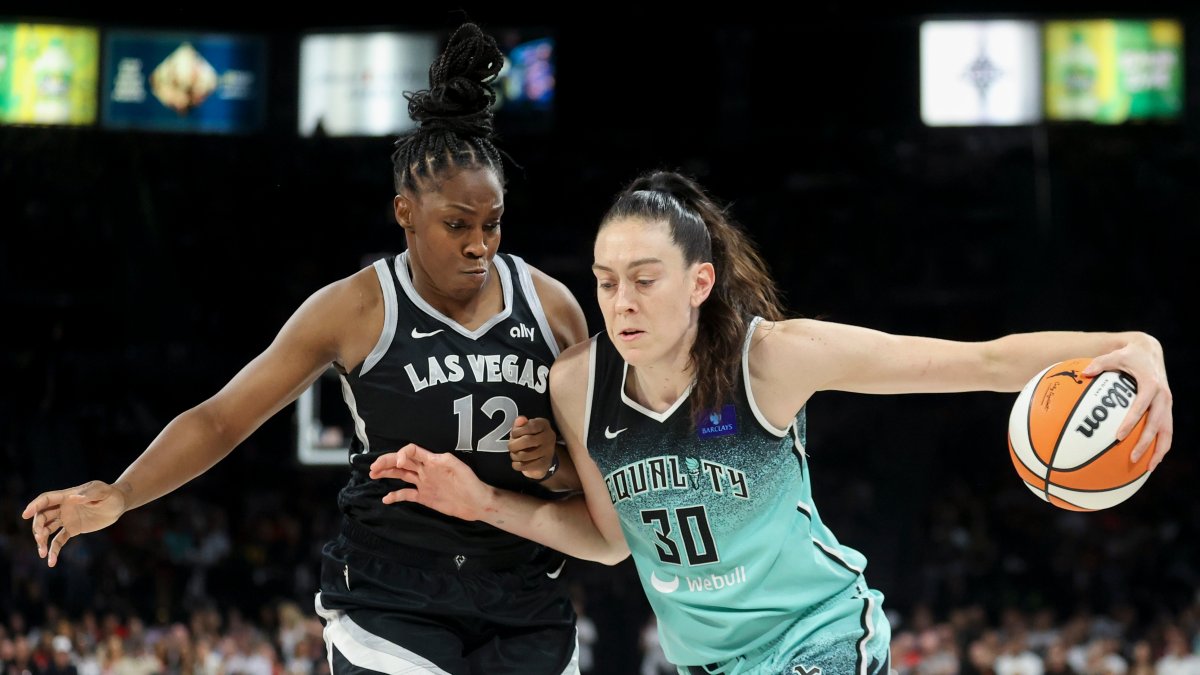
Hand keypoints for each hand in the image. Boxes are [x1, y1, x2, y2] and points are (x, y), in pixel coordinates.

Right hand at [22, 480, 127, 567]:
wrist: (118, 504)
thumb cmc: (110, 494)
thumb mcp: (103, 491)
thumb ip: (89, 494)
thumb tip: (73, 498)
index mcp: (67, 496)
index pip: (46, 500)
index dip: (35, 506)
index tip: (25, 514)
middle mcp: (63, 508)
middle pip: (42, 516)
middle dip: (38, 527)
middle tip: (40, 537)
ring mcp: (66, 519)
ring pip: (47, 529)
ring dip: (41, 540)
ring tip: (42, 553)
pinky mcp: (72, 529)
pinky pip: (58, 540)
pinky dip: (53, 550)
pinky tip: (51, 562)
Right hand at [368, 444, 491, 520]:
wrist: (477, 503)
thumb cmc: (470, 483)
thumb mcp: (459, 468)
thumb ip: (444, 461)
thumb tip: (430, 458)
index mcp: (432, 461)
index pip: (412, 451)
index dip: (402, 454)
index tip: (399, 462)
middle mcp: (425, 470)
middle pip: (402, 462)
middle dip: (386, 462)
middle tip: (373, 467)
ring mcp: (423, 483)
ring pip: (401, 475)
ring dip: (386, 473)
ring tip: (372, 474)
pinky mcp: (424, 497)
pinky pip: (406, 494)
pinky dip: (395, 495)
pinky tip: (385, 498)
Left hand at [508, 416, 557, 479]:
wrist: (543, 457)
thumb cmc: (530, 439)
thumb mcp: (524, 428)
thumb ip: (520, 423)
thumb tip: (520, 420)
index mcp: (543, 424)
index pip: (530, 426)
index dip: (517, 431)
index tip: (514, 435)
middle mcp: (549, 436)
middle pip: (526, 441)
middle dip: (513, 445)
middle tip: (511, 447)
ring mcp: (548, 451)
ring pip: (524, 455)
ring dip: (514, 456)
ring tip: (514, 455)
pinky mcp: (544, 464)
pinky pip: (525, 466)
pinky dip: (516, 465)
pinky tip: (517, 463)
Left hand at [1083, 334, 1172, 469]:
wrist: (1150, 351)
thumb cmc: (1129, 355)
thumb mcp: (1114, 356)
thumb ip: (1099, 364)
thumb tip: (1082, 373)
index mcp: (1150, 384)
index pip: (1141, 407)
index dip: (1131, 422)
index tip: (1118, 436)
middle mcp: (1163, 396)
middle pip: (1157, 425)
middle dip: (1145, 443)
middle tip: (1131, 458)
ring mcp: (1167, 404)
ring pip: (1167, 432)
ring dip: (1159, 450)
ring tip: (1148, 468)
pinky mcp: (1167, 409)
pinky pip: (1167, 431)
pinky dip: (1161, 446)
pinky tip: (1151, 460)